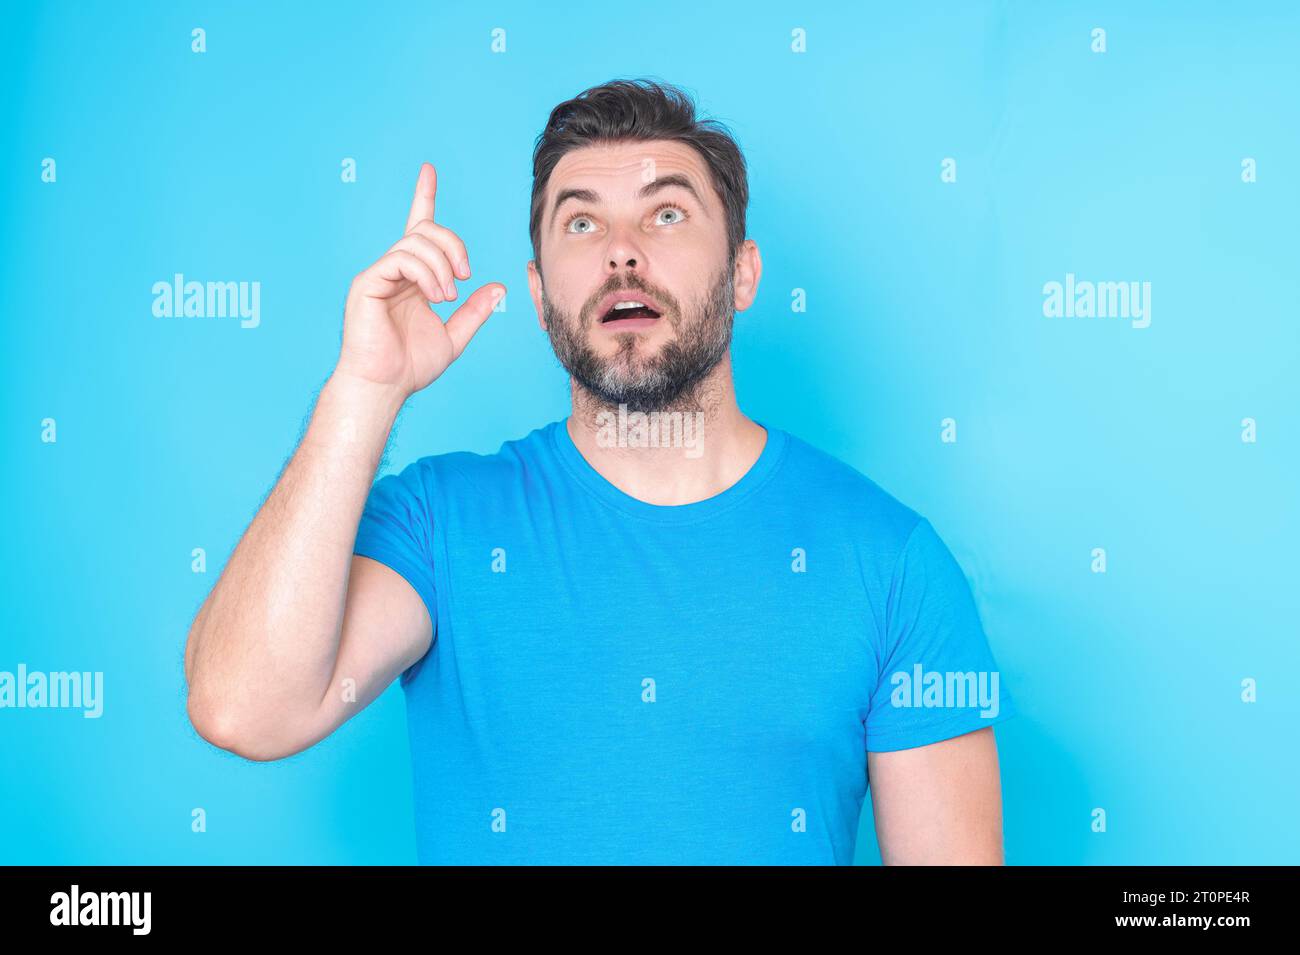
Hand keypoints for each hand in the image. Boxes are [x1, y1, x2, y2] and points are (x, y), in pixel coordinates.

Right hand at [334, 162, 503, 397]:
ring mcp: (378, 274)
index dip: (423, 197)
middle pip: (425, 229)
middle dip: (452, 244)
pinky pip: (401, 258)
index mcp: (412, 278)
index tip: (428, 170)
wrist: (385, 386)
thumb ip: (474, 310)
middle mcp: (393, 270)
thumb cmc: (411, 366)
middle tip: (466, 275)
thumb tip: (498, 287)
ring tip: (448, 297)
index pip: (417, 228)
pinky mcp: (367, 282)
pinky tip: (436, 296)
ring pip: (416, 242)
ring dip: (442, 266)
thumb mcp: (454, 336)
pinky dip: (426, 273)